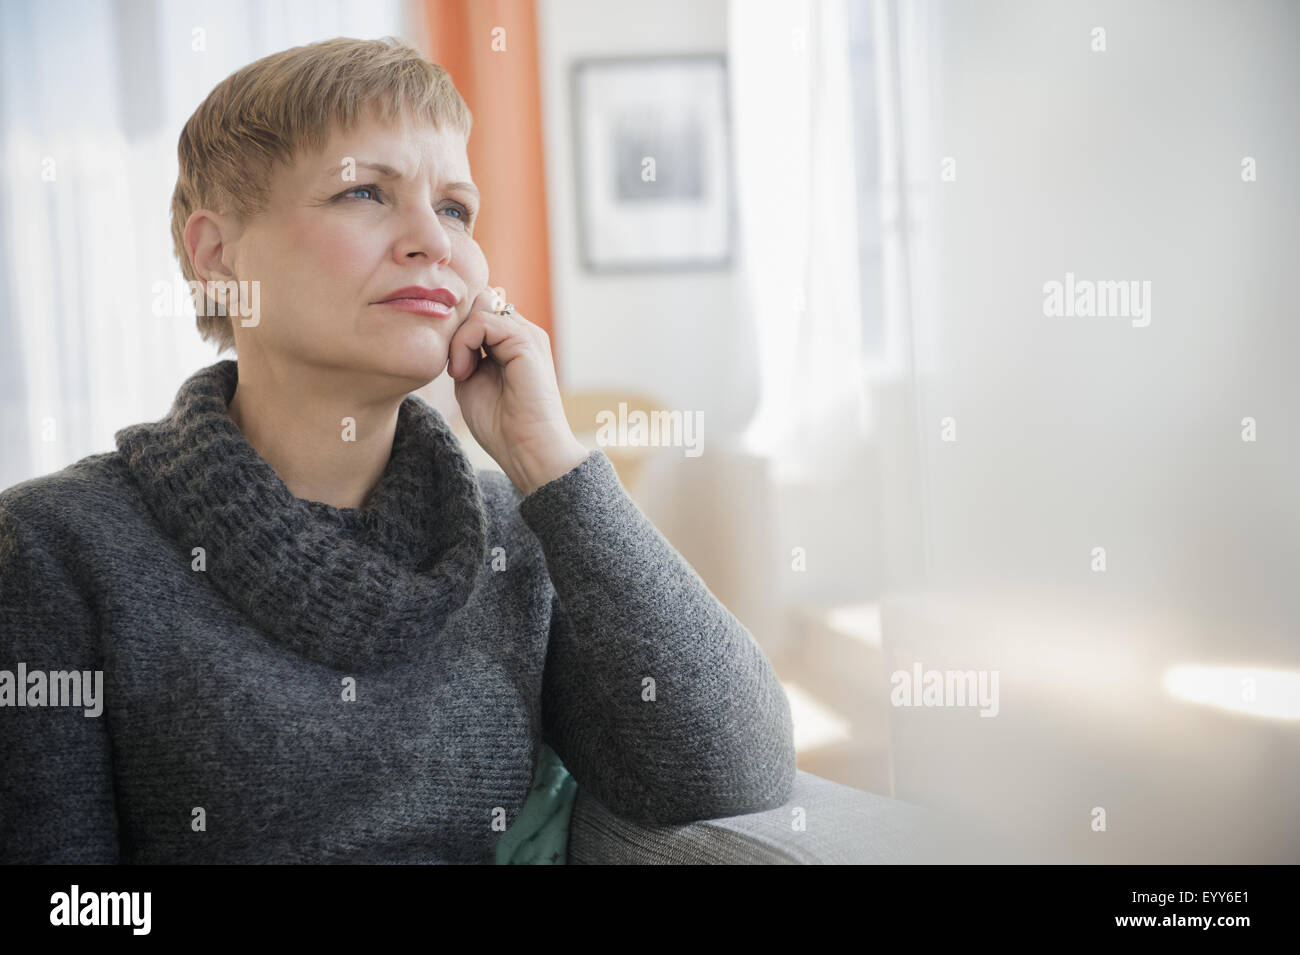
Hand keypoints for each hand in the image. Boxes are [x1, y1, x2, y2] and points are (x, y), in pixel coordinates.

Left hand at [447, 286, 588, 495]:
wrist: (528, 450)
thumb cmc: (501, 426)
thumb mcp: (472, 379)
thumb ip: (465, 351)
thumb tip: (456, 328)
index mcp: (513, 343)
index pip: (480, 309)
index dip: (457, 328)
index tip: (450, 365)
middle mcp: (523, 334)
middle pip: (479, 302)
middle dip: (456, 329)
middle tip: (453, 367)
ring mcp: (527, 335)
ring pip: (479, 309)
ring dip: (458, 339)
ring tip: (459, 373)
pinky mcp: (526, 342)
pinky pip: (483, 321)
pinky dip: (463, 343)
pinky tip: (463, 372)